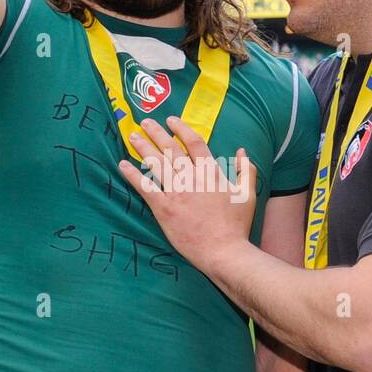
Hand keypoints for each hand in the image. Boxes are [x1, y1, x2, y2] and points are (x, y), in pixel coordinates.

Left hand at [118, 115, 257, 272]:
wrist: (223, 251)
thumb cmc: (236, 225)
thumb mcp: (248, 194)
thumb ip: (246, 170)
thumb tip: (241, 151)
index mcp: (211, 172)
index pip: (194, 142)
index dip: (181, 128)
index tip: (172, 120)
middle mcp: (191, 178)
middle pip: (170, 149)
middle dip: (157, 132)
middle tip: (145, 122)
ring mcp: (176, 193)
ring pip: (156, 164)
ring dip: (143, 148)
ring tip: (133, 136)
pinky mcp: (163, 209)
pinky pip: (145, 187)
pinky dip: (133, 175)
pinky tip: (123, 165)